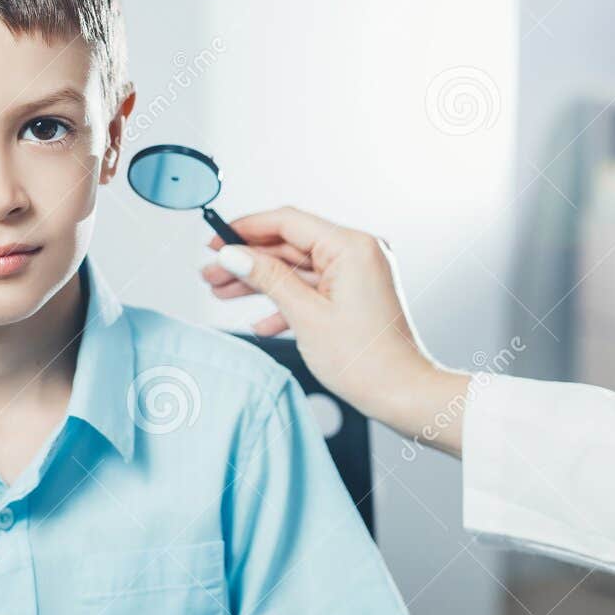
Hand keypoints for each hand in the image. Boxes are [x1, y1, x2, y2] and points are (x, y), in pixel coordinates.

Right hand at [201, 206, 471, 454]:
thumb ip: (267, 279)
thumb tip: (234, 255)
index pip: (287, 221)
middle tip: (212, 273)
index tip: (216, 240)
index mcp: (351, 246)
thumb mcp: (305, 316)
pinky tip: (261, 321)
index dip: (246, 229)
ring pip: (297, 268)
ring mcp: (358, 273)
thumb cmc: (366, 361)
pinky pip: (313, 287)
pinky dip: (286, 301)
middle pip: (289, 245)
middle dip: (248, 260)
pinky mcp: (356, 294)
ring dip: (261, 282)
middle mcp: (358, 252)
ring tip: (223, 293)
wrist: (403, 393)